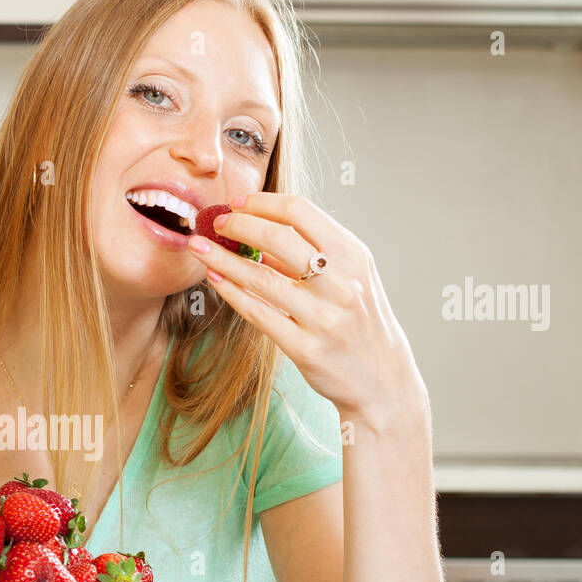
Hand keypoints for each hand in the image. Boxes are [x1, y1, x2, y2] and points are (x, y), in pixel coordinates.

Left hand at [188, 192, 426, 426]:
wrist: (383, 378)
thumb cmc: (360, 321)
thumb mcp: (350, 278)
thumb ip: (312, 253)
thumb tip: (259, 231)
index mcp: (353, 256)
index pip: (300, 211)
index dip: (261, 203)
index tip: (237, 203)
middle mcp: (340, 283)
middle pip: (276, 238)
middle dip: (238, 225)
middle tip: (215, 223)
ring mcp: (323, 317)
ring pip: (260, 278)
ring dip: (222, 259)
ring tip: (198, 248)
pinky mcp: (305, 348)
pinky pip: (258, 314)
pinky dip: (231, 293)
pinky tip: (215, 280)